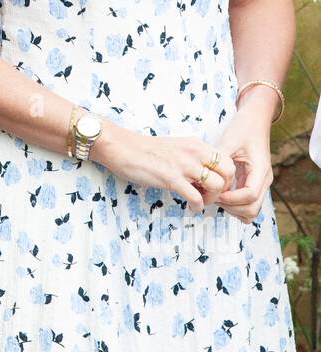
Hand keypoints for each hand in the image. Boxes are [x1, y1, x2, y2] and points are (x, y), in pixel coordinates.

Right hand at [94, 124, 236, 214]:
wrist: (123, 147)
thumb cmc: (146, 151)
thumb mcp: (177, 148)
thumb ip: (193, 158)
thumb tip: (205, 176)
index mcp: (197, 144)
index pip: (227, 160)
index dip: (226, 177)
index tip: (214, 186)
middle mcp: (194, 152)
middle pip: (228, 172)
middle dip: (224, 188)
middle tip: (211, 195)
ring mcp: (183, 165)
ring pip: (217, 185)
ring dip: (211, 199)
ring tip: (200, 201)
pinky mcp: (171, 178)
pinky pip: (196, 197)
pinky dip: (197, 206)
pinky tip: (190, 207)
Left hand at [207, 105, 273, 223]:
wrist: (255, 119)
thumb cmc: (244, 127)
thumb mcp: (230, 140)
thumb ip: (219, 159)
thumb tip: (206, 176)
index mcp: (260, 169)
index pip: (249, 195)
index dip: (230, 199)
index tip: (215, 193)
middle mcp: (263, 180)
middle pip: (252, 209)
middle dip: (230, 207)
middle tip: (212, 197)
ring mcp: (260, 183)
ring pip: (250, 210)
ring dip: (232, 209)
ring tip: (214, 196)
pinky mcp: (253, 183)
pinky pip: (246, 203)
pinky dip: (234, 205)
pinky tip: (220, 195)